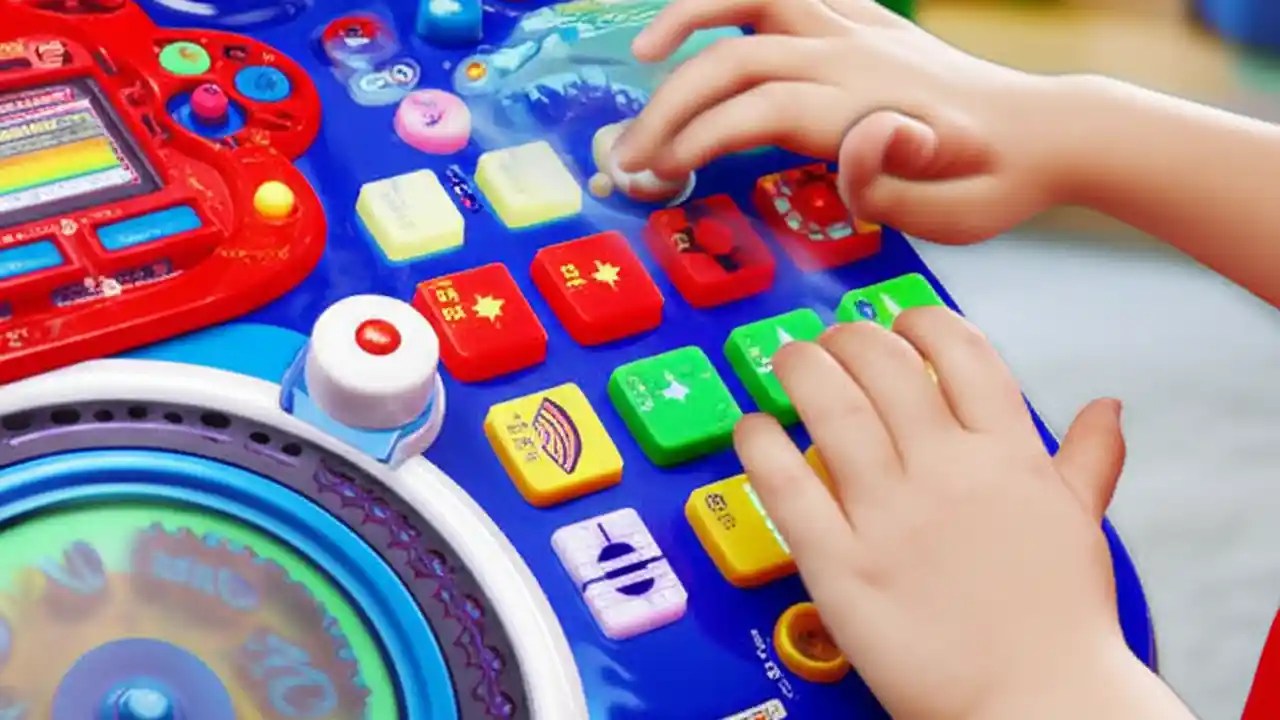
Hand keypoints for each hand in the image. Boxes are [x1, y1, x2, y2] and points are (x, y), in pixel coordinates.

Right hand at [615, 0, 1073, 242]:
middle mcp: (849, 55)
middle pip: (731, 61)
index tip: (653, 180)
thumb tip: (858, 137)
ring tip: (645, 49)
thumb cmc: (992, 185)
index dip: (691, 141)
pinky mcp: (868, 21)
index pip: (748, 111)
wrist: (1048, 134)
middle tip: (626, 158)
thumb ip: (887, 182)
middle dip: (667, 108)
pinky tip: (713, 19)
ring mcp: (858, 29)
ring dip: (690, 14)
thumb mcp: (949, 212)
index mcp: (857, 106)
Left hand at [735, 308, 1186, 718]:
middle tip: (831, 342)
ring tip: (788, 359)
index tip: (899, 321)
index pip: (960, 352)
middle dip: (849, 339)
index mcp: (1009, 455)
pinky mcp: (842, 564)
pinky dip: (761, 445)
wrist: (1037, 703)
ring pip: (831, 409)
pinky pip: (788, 487)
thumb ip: (1087, 459)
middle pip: (883, 366)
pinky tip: (753, 426)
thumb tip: (1107, 406)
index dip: (920, 322)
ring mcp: (891, 516)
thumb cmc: (1061, 619)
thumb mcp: (1080, 525)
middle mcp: (948, 471)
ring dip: (800, 369)